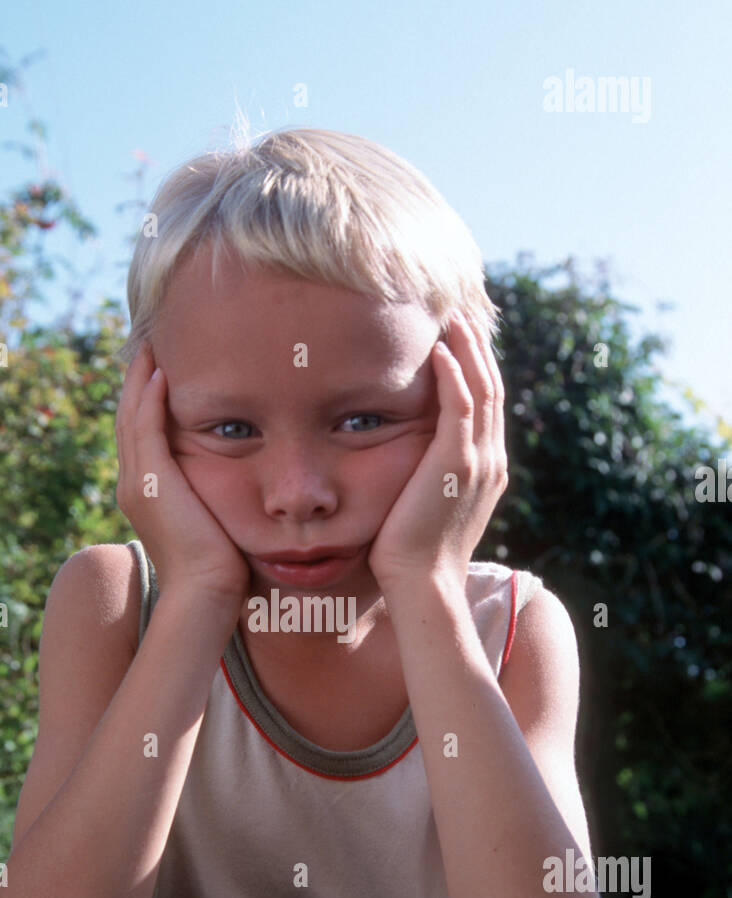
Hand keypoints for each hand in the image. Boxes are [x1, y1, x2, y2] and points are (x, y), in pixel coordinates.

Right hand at [115, 341, 251, 606]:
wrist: (207, 593)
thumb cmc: (222, 568)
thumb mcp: (216, 521)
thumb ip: (216, 497)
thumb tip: (243, 482)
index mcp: (147, 493)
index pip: (142, 434)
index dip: (146, 401)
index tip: (161, 370)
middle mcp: (134, 485)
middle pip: (129, 419)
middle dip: (138, 382)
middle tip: (149, 346)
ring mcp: (138, 483)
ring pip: (131, 418)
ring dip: (140, 380)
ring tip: (151, 348)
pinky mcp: (151, 482)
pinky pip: (144, 428)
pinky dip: (149, 399)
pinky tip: (160, 373)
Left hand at [367, 309, 507, 595]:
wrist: (421, 583)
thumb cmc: (411, 555)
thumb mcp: (425, 507)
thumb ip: (426, 478)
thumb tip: (406, 464)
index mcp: (486, 469)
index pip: (487, 405)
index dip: (478, 368)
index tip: (461, 339)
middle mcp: (490, 460)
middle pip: (492, 387)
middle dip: (478, 348)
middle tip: (461, 313)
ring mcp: (478, 461)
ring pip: (482, 389)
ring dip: (468, 349)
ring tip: (451, 318)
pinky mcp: (456, 463)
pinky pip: (461, 405)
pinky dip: (454, 373)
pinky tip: (440, 349)